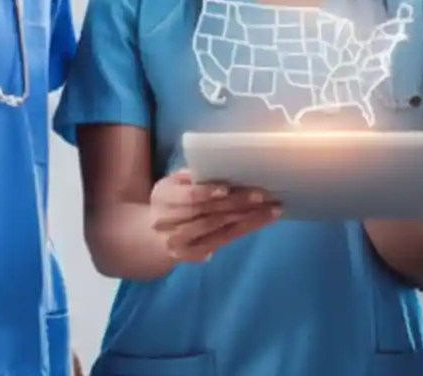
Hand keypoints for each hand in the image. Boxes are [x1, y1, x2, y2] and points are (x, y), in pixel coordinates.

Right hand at [149, 169, 279, 262]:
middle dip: (237, 205)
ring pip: (220, 230)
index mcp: (164, 197)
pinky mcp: (193, 255)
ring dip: (248, 219)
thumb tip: (216, 168)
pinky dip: (244, 231)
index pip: (187, 197)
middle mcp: (170, 224)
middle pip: (209, 214)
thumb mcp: (172, 182)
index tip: (226, 189)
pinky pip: (224, 241)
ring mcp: (182, 243)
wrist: (151, 236)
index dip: (206, 193)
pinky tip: (263, 222)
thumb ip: (190, 176)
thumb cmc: (170, 200)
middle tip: (263, 196)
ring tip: (272, 209)